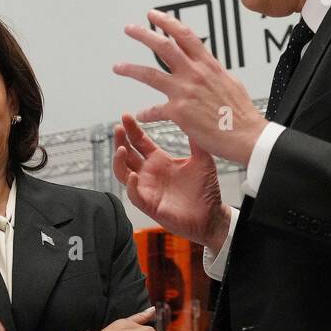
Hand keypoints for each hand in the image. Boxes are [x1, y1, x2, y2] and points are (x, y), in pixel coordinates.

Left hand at [113, 9, 266, 166]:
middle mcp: (195, 74)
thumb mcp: (230, 83)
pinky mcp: (179, 112)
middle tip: (129, 29)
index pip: (185, 36)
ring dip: (130, 69)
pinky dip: (146, 113)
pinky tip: (140, 115)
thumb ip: (213, 73)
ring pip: (150, 74)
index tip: (154, 15)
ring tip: (118, 67)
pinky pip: (154, 111)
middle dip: (143, 35)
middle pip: (163, 47)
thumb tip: (207, 67)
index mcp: (209, 65)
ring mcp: (185, 92)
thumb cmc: (241, 114)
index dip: (167, 22)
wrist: (248, 136)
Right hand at [113, 113, 229, 251]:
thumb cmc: (206, 190)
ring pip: (122, 172)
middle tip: (119, 127)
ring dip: (119, 161)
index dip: (132, 129)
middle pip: (126, 154)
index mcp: (159, 160)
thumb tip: (195, 119)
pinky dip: (131, 185)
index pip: (139, 141)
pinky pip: (134, 194)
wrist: (211, 215)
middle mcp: (149, 173)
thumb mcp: (203, 160)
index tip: (126, 116)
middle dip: (120, 140)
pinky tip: (132, 176)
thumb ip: (196, 142)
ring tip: (122, 149)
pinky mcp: (149, 204)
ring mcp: (147, 188)